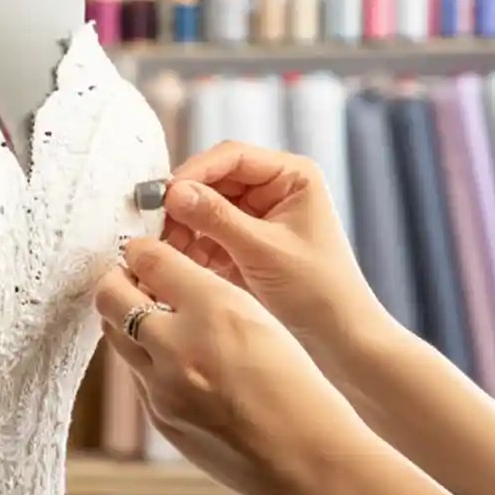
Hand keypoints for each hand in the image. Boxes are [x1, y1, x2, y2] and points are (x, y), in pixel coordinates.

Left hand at [93, 238, 367, 494]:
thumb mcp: (262, 319)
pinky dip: (144, 360)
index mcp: (214, 308)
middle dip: (117, 281)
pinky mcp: (160, 419)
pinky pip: (136, 376)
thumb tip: (165, 275)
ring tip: (149, 317)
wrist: (306, 460)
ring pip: (116, 337)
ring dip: (125, 321)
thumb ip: (209, 294)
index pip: (150, 260)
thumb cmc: (298, 387)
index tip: (142, 251)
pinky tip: (171, 361)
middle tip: (133, 279)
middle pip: (112, 296)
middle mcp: (178, 345)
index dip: (141, 250)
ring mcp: (162, 387)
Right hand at [164, 141, 391, 370]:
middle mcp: (274, 189)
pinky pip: (208, 236)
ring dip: (184, 228)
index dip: (195, 171)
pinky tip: (176, 262)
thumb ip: (217, 218)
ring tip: (165, 249)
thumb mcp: (263, 250)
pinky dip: (191, 248)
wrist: (338, 336)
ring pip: (206, 210)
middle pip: (214, 181)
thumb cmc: (317, 288)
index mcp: (292, 176)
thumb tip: (173, 192)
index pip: (233, 157)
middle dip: (185, 203)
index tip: (165, 193)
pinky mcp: (244, 245)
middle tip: (156, 224)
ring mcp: (257, 217)